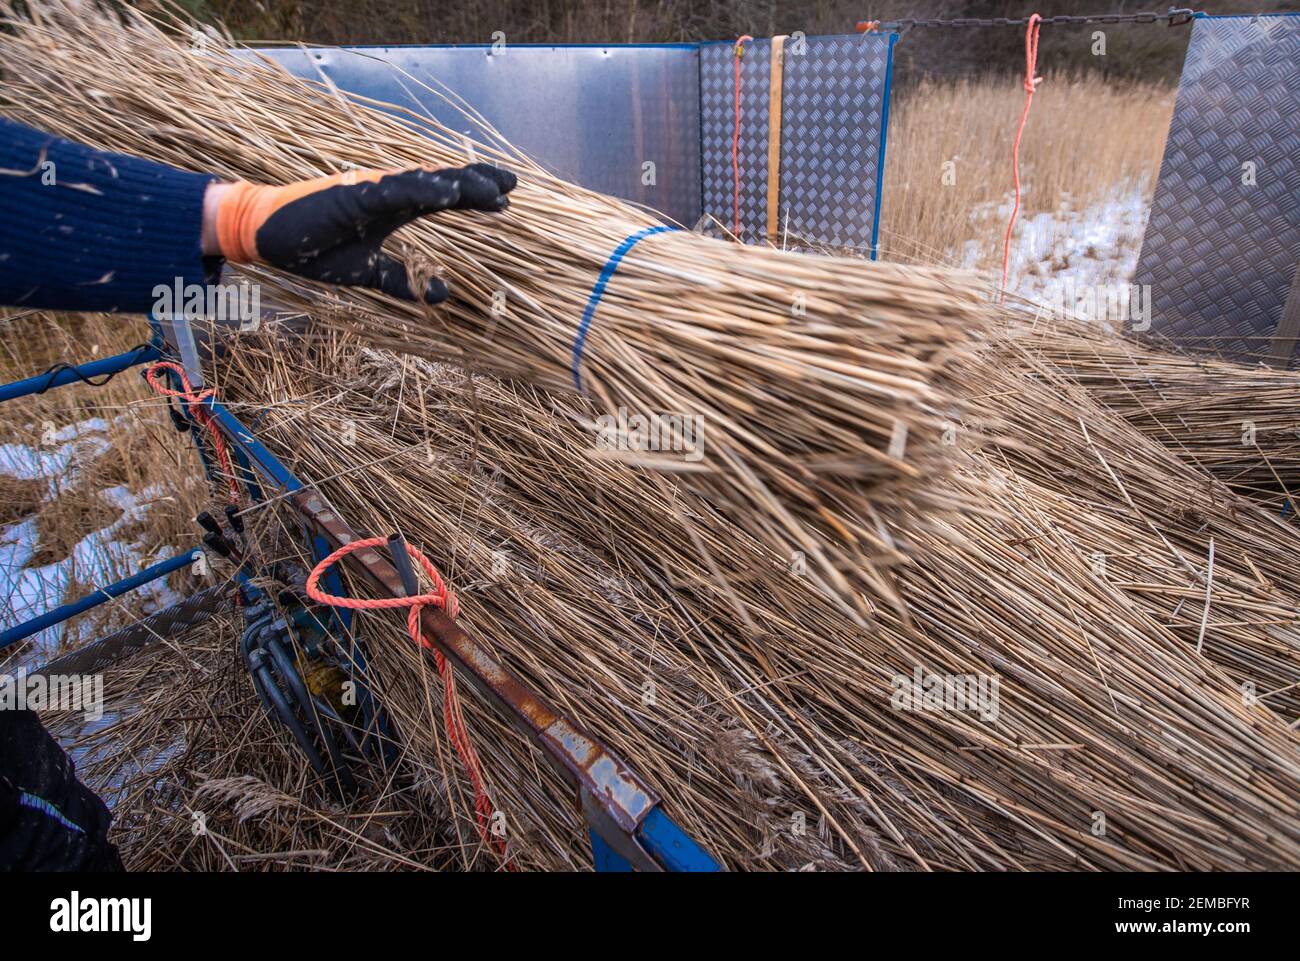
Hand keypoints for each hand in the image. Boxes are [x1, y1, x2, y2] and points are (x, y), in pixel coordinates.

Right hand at [202, 164, 516, 302]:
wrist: (266, 236)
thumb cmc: (315, 248)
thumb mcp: (369, 273)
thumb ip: (404, 282)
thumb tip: (444, 296)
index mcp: (394, 207)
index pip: (443, 195)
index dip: (474, 193)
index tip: (506, 199)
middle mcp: (388, 192)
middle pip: (442, 182)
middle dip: (477, 183)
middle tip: (511, 185)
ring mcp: (371, 190)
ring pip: (424, 182)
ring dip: (458, 184)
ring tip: (491, 190)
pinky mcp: (351, 195)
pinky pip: (391, 191)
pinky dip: (419, 190)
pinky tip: (446, 194)